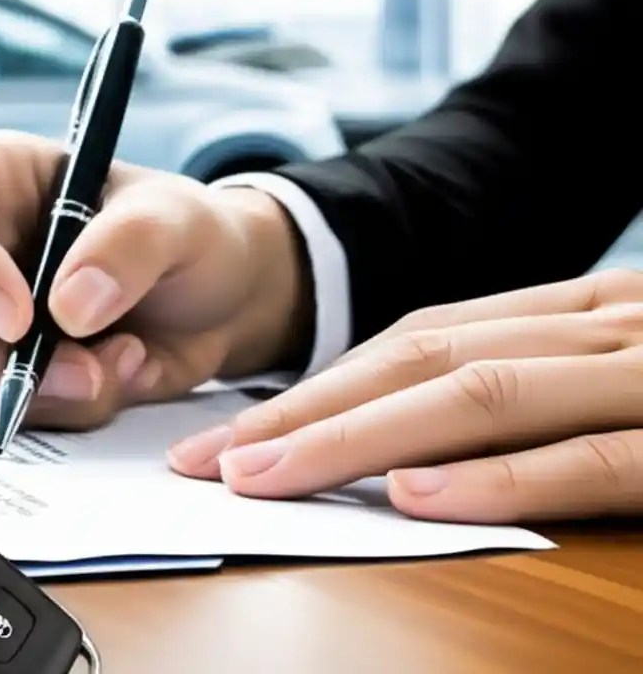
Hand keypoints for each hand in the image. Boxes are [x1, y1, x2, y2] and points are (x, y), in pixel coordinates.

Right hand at [0, 130, 310, 429]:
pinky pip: (4, 413)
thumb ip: (131, 245)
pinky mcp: (2, 374)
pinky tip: (120, 374)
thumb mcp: (178, 218)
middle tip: (83, 370)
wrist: (220, 302)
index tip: (19, 315)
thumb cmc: (188, 234)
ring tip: (129, 358)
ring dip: (47, 391)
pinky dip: (68, 410)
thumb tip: (70, 309)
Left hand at [168, 269, 642, 522]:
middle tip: (211, 461)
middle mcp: (594, 331)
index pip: (419, 343)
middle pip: (424, 363)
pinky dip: (497, 478)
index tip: (229, 436)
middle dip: (305, 414)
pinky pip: (587, 460)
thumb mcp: (616, 365)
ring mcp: (642, 378)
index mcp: (572, 313)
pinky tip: (415, 495)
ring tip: (270, 475)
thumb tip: (406, 443)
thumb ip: (528, 382)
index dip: (316, 390)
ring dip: (362, 438)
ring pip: (480, 397)